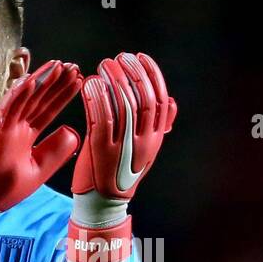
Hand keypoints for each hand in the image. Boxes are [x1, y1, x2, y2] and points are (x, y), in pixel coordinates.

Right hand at [0, 59, 83, 212]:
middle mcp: (18, 127)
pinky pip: (10, 110)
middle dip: (56, 83)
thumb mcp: (40, 168)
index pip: (48, 109)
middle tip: (72, 66)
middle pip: (40, 99)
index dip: (62, 95)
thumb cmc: (6, 188)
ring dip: (41, 82)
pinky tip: (31, 81)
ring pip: (26, 99)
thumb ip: (56, 150)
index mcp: (27, 135)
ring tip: (58, 67)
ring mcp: (8, 128)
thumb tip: (73, 132)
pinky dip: (19, 95)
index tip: (78, 80)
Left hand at [72, 52, 176, 214]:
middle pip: (143, 100)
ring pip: (123, 106)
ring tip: (105, 65)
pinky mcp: (101, 151)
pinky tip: (91, 83)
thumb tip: (171, 101)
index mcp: (155, 139)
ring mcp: (122, 147)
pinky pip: (101, 119)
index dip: (152, 75)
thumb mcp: (146, 151)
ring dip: (114, 81)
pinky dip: (97, 98)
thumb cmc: (121, 172)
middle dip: (133, 74)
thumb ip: (158, 126)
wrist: (103, 204)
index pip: (160, 100)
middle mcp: (142, 143)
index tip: (141, 57)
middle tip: (120, 57)